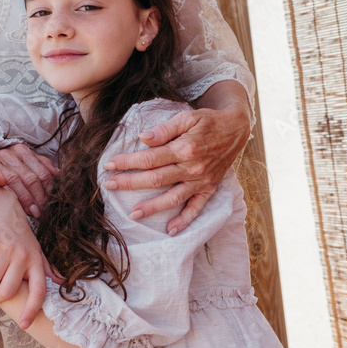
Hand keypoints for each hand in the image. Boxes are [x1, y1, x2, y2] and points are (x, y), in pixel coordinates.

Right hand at [0, 143, 57, 217]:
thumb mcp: (26, 164)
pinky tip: (17, 207)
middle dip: (39, 196)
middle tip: (42, 210)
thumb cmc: (7, 169)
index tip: (51, 202)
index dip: (49, 189)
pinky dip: (11, 196)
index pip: (42, 172)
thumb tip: (58, 174)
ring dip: (26, 199)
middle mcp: (11, 154)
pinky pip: (2, 184)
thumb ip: (42, 167)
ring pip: (17, 181)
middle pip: (31, 177)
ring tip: (34, 212)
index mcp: (23, 151)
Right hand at [0, 185, 59, 328]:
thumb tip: (61, 282)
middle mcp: (24, 256)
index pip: (39, 291)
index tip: (24, 324)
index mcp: (36, 260)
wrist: (2, 204)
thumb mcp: (35, 248)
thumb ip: (45, 266)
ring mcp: (8, 249)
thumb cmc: (18, 231)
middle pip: (10, 289)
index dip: (32, 310)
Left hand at [103, 103, 250, 233]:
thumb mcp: (187, 117)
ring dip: (152, 207)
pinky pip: (196, 208)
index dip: (127, 162)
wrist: (236, 129)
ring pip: (172, 197)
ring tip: (133, 214)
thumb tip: (143, 138)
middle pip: (156, 179)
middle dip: (130, 183)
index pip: (149, 158)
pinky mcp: (209, 189)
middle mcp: (192, 168)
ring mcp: (201, 181)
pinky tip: (170, 230)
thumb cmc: (208, 121)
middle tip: (110, 186)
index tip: (110, 165)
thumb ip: (164, 129)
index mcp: (185, 148)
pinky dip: (184, 221)